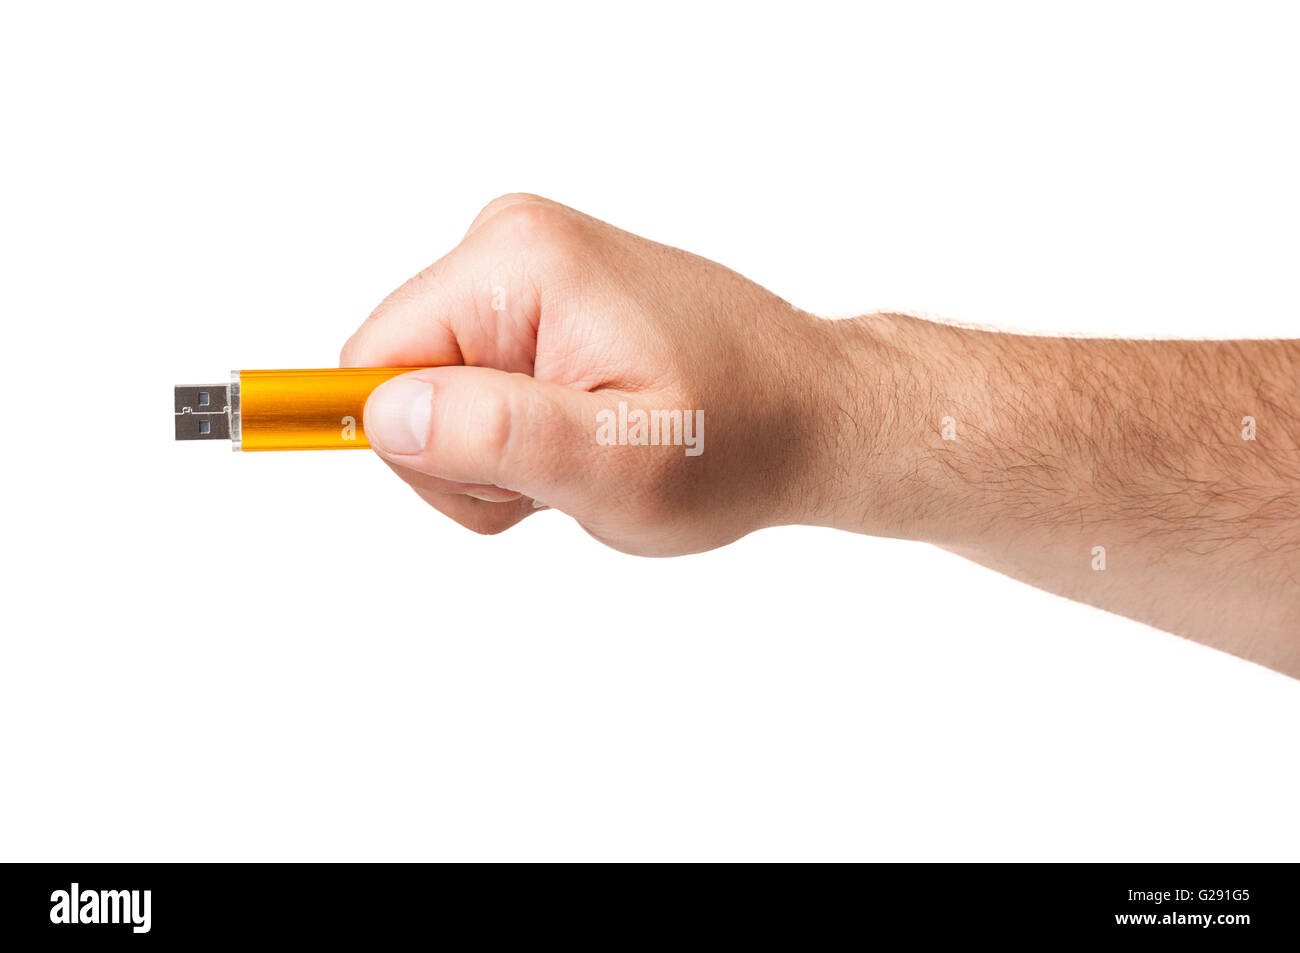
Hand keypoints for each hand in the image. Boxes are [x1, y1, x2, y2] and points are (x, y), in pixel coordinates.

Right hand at [341, 194, 835, 555]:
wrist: (815, 413)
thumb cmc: (742, 439)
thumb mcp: (621, 464)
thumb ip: (496, 436)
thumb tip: (383, 414)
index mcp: (518, 263)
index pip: (374, 363)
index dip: (418, 447)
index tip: (500, 481)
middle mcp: (512, 243)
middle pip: (402, 382)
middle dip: (470, 459)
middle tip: (566, 475)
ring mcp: (528, 269)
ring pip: (439, 397)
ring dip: (502, 456)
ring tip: (591, 457)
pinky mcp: (542, 300)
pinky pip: (480, 387)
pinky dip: (524, 437)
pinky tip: (591, 438)